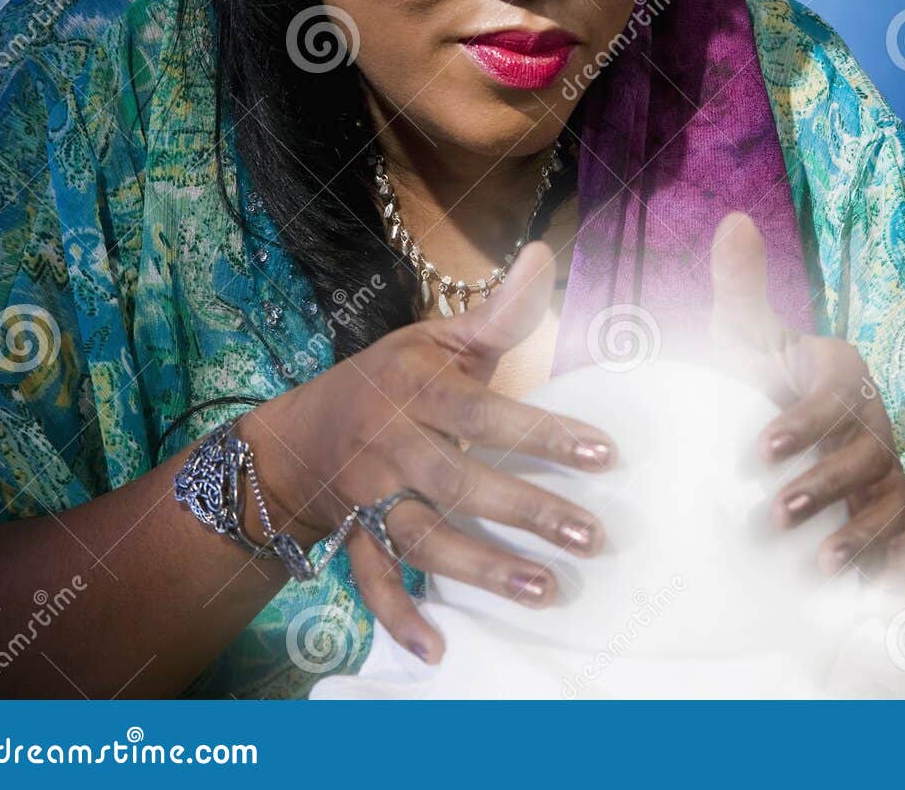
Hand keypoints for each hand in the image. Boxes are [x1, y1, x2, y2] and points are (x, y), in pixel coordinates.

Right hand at [241, 242, 613, 663]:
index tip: (607, 455)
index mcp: (419, 390)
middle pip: (459, 483)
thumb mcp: (437, 338)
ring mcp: (369, 496)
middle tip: (589, 538)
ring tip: (542, 591)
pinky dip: (398, 616)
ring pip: (420, 537)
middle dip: (525, 512)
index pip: (488, 413)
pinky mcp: (354, 535)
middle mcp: (392, 444)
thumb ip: (498, 313)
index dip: (544, 434)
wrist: (297, 433)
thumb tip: (544, 256)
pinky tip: (438, 648)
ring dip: (479, 568)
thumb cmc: (392, 379)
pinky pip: (370, 580)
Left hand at [708, 212, 904, 578]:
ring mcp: (889, 473)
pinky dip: (895, 570)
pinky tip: (871, 597)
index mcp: (841, 375)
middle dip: (825, 482)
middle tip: (778, 512)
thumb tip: (733, 220)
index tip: (760, 450)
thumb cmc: (765, 384)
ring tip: (820, 562)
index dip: (802, 420)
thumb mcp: (749, 341)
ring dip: (858, 531)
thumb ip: (741, 287)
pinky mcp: (896, 520)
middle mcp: (874, 422)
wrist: (802, 446)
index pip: (834, 392)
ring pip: (888, 501)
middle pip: (864, 452)